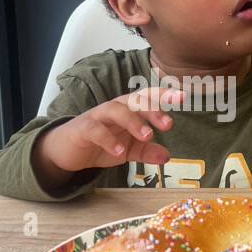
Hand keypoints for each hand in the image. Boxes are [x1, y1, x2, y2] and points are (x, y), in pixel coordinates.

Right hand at [40, 87, 183, 172]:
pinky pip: (96, 130)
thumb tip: (167, 156)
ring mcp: (97, 116)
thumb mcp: (128, 150)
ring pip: (115, 109)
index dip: (164, 95)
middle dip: (152, 109)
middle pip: (134, 100)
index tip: (183, 98)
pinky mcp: (83, 129)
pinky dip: (108, 139)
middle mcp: (114, 108)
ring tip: (147, 137)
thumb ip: (146, 152)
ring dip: (133, 121)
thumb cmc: (101, 144)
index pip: (148, 97)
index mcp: (128, 110)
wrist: (68, 151)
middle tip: (168, 124)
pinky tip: (119, 152)